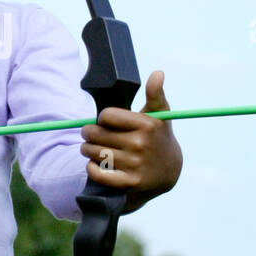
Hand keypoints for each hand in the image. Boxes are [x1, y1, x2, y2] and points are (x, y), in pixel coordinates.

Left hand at [80, 70, 182, 211]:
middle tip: (89, 134)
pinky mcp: (129, 182)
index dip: (102, 117)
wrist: (169, 170)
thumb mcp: (160, 113)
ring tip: (90, 147)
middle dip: (88, 132)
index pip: (106, 115)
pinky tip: (94, 163)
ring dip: (87, 149)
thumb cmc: (158, 135)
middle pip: (96, 134)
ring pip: (94, 153)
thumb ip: (155, 92)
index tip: (106, 121)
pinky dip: (91, 168)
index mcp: (146, 125)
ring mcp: (135, 165)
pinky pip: (99, 174)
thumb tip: (158, 73)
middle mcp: (140, 144)